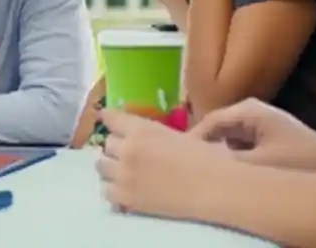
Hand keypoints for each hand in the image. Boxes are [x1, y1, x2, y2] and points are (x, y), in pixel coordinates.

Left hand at [96, 108, 224, 219]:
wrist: (215, 187)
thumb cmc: (204, 157)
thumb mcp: (175, 135)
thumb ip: (150, 134)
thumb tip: (139, 135)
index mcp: (141, 128)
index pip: (110, 118)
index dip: (110, 120)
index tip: (109, 122)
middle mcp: (127, 148)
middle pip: (106, 144)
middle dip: (116, 148)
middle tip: (128, 154)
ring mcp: (124, 174)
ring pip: (100, 166)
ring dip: (111, 167)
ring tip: (124, 173)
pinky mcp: (125, 197)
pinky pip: (106, 191)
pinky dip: (113, 190)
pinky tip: (126, 190)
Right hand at [190, 98, 315, 167]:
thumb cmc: (298, 158)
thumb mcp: (258, 163)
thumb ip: (226, 161)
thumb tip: (200, 162)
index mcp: (247, 110)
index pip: (209, 121)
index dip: (192, 140)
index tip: (179, 158)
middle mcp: (250, 111)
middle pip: (216, 128)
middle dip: (204, 146)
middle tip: (190, 166)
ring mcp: (258, 123)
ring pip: (227, 137)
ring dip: (218, 152)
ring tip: (206, 170)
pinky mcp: (265, 136)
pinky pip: (238, 144)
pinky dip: (231, 156)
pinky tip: (227, 172)